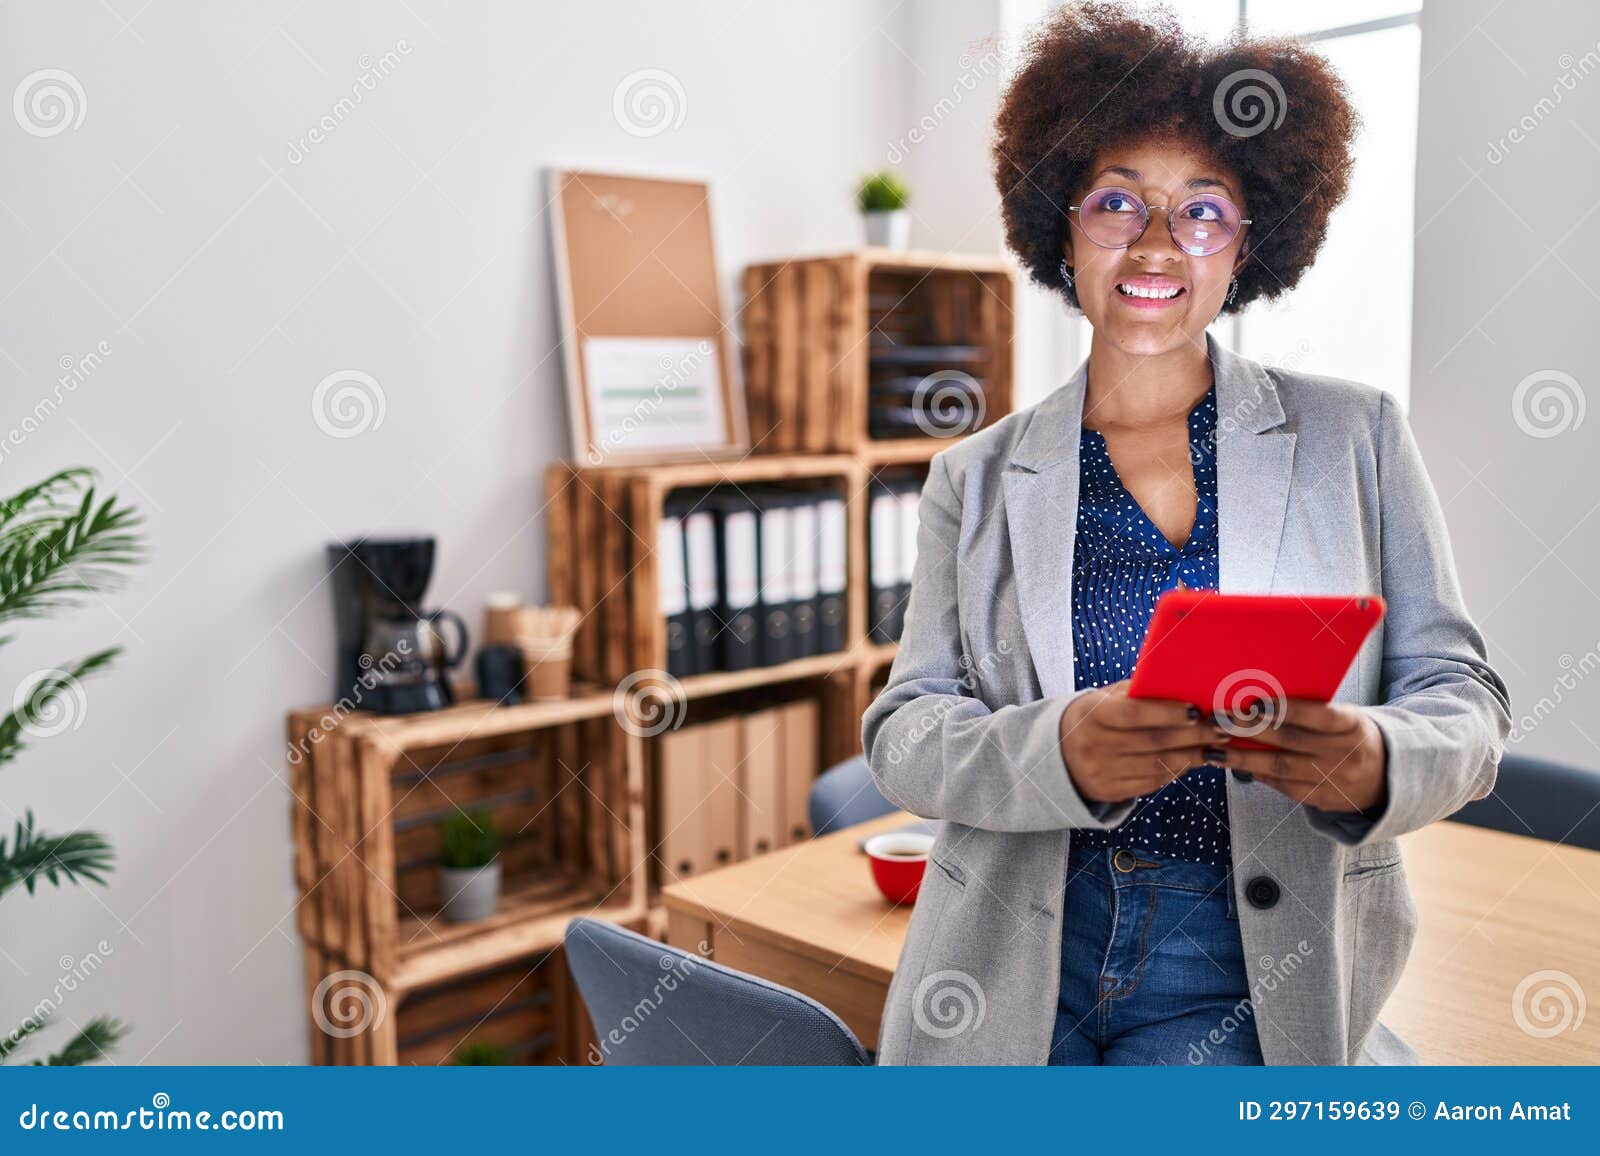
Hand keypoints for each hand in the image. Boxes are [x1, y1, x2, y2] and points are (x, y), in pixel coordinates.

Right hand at [1059, 679, 1231, 804]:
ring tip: (1214, 746)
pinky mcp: (1110, 792)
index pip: (1134, 714)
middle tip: (1221, 729)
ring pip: (1158, 765)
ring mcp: (1102, 773)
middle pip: (1154, 742)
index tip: (1196, 710)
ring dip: (1192, 756)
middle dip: (1194, 736)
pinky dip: (1176, 771)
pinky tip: (1191, 760)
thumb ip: (1135, 693)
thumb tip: (1180, 684)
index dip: (1167, 713)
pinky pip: (1152, 782)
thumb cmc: (1092, 718)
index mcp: (1092, 716)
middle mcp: (1094, 747)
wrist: (1057, 754)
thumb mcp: (1103, 699)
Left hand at [1217, 698, 1388, 813]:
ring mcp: (1334, 781)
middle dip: (1248, 731)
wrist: (1387, 775)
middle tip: (1216, 722)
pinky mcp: (1323, 800)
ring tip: (1214, 750)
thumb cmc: (1352, 734)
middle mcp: (1344, 754)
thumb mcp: (1344, 717)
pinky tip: (1236, 765)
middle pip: (1290, 742)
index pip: (1317, 715)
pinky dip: (1258, 775)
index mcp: (1352, 725)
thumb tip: (1257, 704)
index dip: (1284, 709)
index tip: (1252, 704)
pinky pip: (1284, 787)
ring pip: (1281, 769)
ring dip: (1243, 759)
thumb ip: (1311, 712)